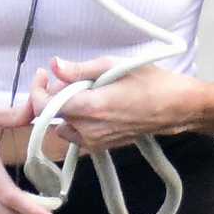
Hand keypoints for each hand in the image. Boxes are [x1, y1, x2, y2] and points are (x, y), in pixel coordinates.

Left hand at [27, 55, 198, 152]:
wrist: (176, 108)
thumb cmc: (151, 82)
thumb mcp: (114, 65)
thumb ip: (80, 69)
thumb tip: (54, 66)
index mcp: (90, 107)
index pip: (44, 105)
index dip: (37, 89)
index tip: (43, 74)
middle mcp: (88, 130)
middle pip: (53, 114)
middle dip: (56, 95)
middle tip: (72, 78)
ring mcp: (94, 142)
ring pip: (63, 125)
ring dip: (67, 108)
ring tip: (88, 92)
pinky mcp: (100, 147)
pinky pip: (77, 134)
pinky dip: (78, 120)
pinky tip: (96, 106)